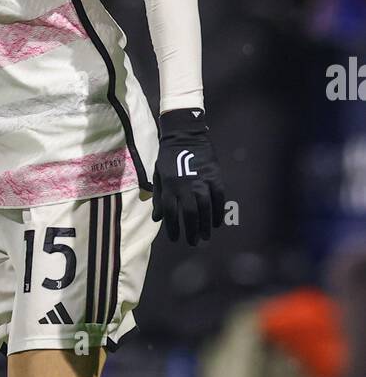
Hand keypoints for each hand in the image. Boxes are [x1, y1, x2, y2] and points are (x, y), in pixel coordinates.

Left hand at [152, 108, 224, 244]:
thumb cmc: (168, 157)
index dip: (173, 229)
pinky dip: (218, 212)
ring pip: (205, 209)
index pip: (172, 214)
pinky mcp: (215, 177)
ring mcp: (202, 182)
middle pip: (190, 215)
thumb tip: (157, 219)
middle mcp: (186, 187)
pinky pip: (218, 199)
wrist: (185, 135)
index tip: (175, 239)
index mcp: (170, 187)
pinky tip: (216, 223)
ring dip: (205, 225)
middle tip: (193, 242)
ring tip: (204, 236)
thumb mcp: (158, 176)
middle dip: (191, 231)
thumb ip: (159, 198)